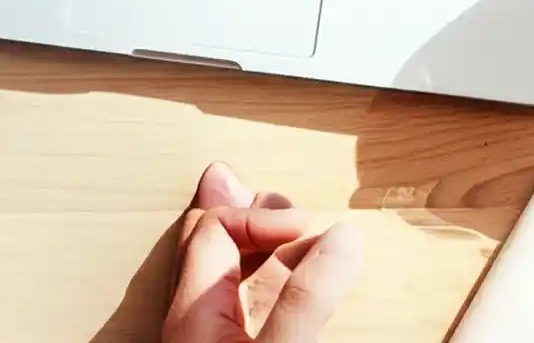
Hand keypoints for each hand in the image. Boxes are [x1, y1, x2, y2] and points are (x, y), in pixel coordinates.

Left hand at [163, 162, 363, 342]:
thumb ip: (306, 298)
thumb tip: (343, 236)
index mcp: (191, 316)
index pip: (214, 228)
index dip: (262, 216)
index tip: (306, 228)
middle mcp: (196, 322)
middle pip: (212, 240)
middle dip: (255, 213)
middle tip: (288, 205)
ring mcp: (217, 337)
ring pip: (230, 270)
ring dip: (266, 242)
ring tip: (301, 231)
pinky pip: (249, 300)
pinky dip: (275, 274)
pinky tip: (300, 275)